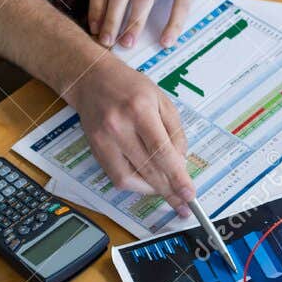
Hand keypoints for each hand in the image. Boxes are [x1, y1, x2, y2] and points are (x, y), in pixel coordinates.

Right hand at [66, 57, 193, 210]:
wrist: (92, 79)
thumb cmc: (130, 87)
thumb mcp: (161, 100)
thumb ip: (175, 132)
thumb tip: (181, 163)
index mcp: (140, 109)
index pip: (161, 151)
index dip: (176, 176)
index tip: (189, 193)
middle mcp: (119, 126)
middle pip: (147, 168)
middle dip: (169, 190)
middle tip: (184, 202)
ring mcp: (104, 140)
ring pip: (130, 179)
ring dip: (152, 190)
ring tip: (168, 193)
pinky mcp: (95, 150)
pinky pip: (117, 178)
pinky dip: (135, 184)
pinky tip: (148, 183)